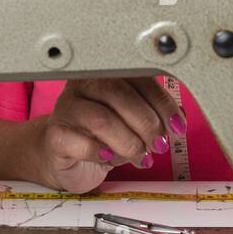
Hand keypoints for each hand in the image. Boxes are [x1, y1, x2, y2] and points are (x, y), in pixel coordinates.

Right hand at [28, 78, 184, 193]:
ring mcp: (67, 108)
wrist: (65, 156)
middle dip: (147, 123)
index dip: (162, 103)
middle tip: (159, 145)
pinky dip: (100, 152)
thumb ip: (155, 116)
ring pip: (101, 119)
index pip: (139, 79)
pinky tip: (109, 158)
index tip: (176, 126)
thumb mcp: (133, 123)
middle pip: (119, 94)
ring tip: (140, 157)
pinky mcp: (55, 135)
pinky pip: (79, 141)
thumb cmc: (101, 136)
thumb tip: (177, 119)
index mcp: (108, 75)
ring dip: (128, 142)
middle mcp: (85, 85)